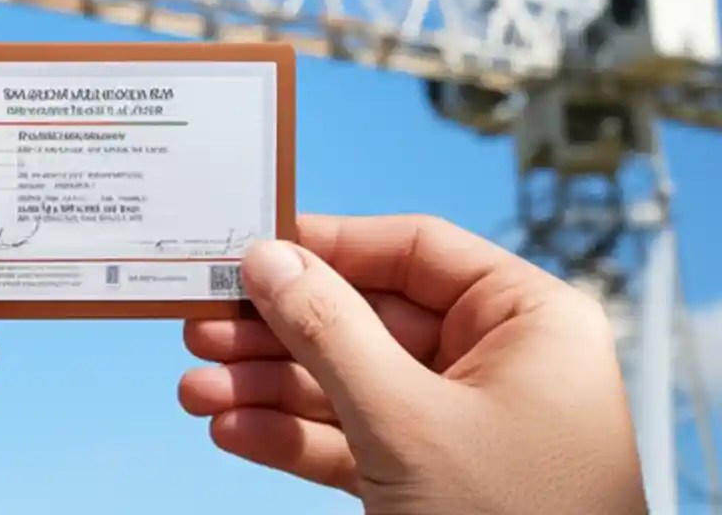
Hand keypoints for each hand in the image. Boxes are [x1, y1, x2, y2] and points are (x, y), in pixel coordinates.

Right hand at [179, 214, 646, 513]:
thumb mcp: (409, 420)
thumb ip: (330, 332)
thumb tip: (269, 260)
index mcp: (527, 322)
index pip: (414, 251)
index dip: (328, 246)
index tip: (254, 250)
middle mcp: (496, 363)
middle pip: (365, 320)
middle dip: (277, 334)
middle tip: (203, 329)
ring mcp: (460, 425)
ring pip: (347, 384)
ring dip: (268, 390)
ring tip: (197, 392)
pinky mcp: (431, 479)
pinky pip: (352, 440)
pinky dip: (293, 438)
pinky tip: (234, 432)